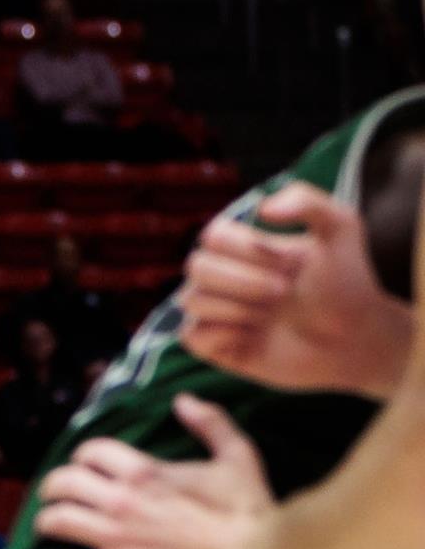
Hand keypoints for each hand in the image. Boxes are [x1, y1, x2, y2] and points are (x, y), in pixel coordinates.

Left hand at [27, 394, 276, 548]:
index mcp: (143, 471)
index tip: (84, 468)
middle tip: (54, 496)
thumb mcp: (238, 455)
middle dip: (53, 488)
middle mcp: (120, 502)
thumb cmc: (250, 510)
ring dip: (44, 522)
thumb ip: (210, 423)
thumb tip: (184, 400)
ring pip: (55, 522)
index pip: (89, 453)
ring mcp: (114, 540)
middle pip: (62, 484)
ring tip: (46, 527)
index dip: (83, 458)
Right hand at [179, 183, 412, 396]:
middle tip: (283, 292)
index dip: (245, 249)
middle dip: (244, 281)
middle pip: (197, 267)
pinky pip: (192, 337)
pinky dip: (221, 336)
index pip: (213, 235)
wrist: (356, 338)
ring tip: (270, 317)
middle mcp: (226, 278)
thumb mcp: (341, 229)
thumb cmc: (347, 284)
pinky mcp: (217, 347)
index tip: (287, 264)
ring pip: (191, 301)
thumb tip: (260, 210)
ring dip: (237, 309)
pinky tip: (253, 337)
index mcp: (245, 248)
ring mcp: (219, 312)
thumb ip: (305, 201)